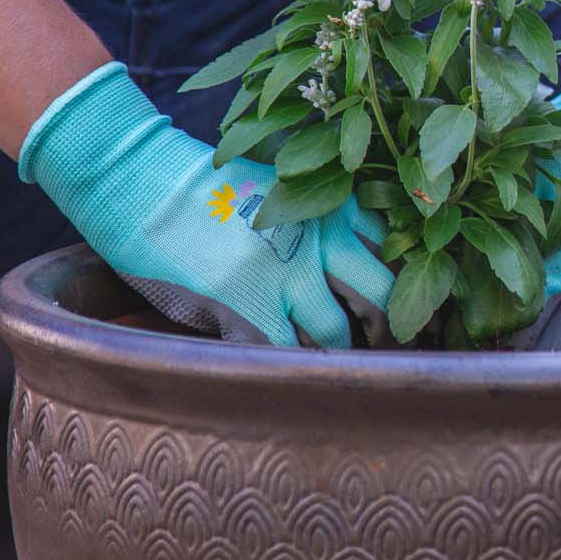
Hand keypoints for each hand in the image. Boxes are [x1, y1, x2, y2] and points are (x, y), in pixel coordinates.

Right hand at [19, 63, 392, 347]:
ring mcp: (284, 279)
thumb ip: (322, 221)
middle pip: (383, 299)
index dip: (409, 285)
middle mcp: (319, 244)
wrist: (142, 181)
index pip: (394, 253)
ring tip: (344, 371)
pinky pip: (286, 356)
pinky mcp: (245, 310)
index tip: (417, 307)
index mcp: (331, 209)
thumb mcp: (281, 189)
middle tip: (393, 349)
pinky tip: (295, 379)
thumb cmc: (207, 189)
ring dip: (343, 357)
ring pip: (338, 336)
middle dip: (393, 330)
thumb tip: (355, 268)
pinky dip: (294, 370)